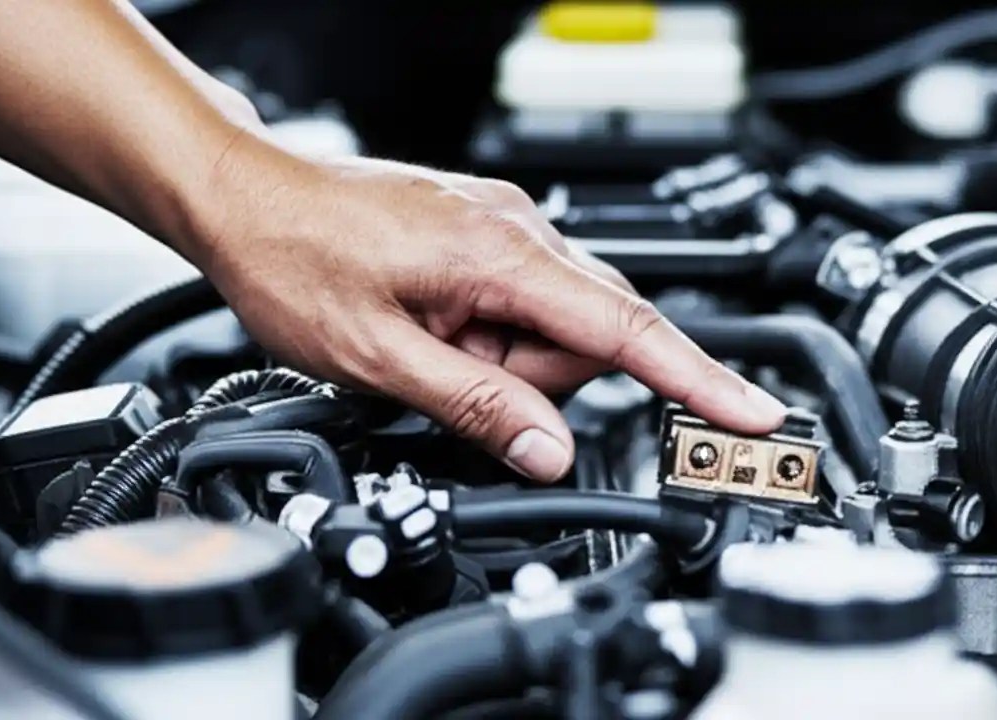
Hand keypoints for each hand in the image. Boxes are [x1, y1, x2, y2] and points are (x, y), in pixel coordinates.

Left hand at [185, 138, 785, 482]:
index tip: (751, 416)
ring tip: (427, 346)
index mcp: (501, 256)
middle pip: (589, 337)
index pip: (626, 331)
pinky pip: (523, 303)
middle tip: (451, 376)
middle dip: (536, 380)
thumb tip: (551, 452)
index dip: (698, 380)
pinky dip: (492, 333)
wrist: (244, 197)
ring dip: (503, 359)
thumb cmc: (295, 259)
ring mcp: (503, 229)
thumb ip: (478, 408)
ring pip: (554, 326)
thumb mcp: (379, 359)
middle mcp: (518, 230)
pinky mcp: (485, 238)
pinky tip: (436, 327)